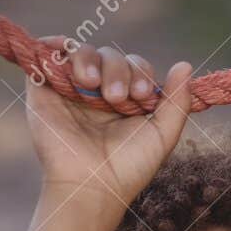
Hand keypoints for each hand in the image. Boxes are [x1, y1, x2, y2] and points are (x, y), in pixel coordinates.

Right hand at [26, 37, 193, 209]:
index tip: (143, 95)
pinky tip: (67, 57)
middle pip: (110, 56)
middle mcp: (98, 92)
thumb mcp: (163, 135)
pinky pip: (48, 53)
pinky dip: (57, 45)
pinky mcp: (44, 89)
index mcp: (126, 101)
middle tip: (117, 97)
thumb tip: (186, 65)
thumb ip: (177, 102)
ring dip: (90, 59)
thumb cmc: (129, 167)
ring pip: (82, 51)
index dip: (140, 72)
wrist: (91, 185)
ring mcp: (71, 90)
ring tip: (92, 83)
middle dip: (118, 70)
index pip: (134, 66)